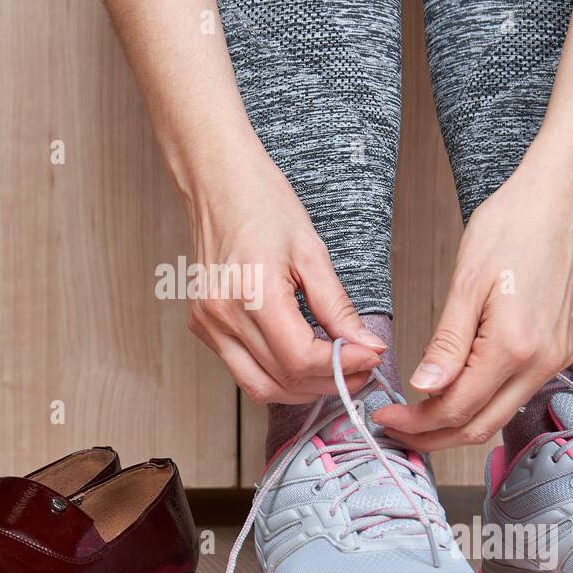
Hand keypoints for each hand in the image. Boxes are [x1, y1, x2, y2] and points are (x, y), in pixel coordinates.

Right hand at [183, 141, 385, 404]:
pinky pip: (242, 369)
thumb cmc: (263, 206)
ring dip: (302, 388)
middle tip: (360, 369)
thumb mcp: (311, 252)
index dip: (340, 367)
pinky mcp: (202, 325)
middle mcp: (223, 316)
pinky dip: (276, 374)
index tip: (370, 359)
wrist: (218, 184)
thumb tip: (367, 347)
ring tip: (335, 371)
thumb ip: (337, 307)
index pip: (300, 358)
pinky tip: (301, 358)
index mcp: (251, 293)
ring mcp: (208, 324)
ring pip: (259, 386)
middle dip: (327, 382)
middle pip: (282, 379)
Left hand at [373, 143, 572, 448]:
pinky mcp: (556, 353)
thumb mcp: (466, 283)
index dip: (416, 422)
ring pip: (497, 416)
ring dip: (454, 424)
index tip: (384, 417)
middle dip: (431, 436)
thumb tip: (424, 387)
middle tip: (392, 427)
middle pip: (479, 427)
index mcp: (515, 347)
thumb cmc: (512, 228)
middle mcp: (541, 363)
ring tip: (413, 415)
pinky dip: (478, 403)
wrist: (558, 202)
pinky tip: (449, 393)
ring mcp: (553, 361)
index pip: (458, 409)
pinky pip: (513, 395)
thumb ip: (447, 343)